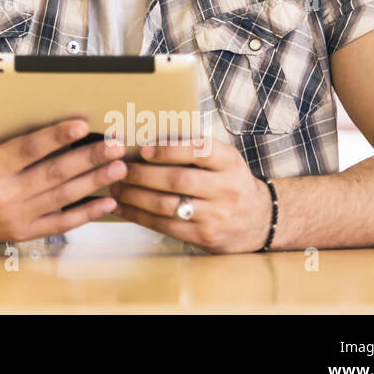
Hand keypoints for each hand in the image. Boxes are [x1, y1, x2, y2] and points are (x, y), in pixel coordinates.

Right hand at [0, 101, 125, 243]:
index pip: (28, 150)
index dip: (56, 136)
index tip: (82, 124)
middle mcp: (4, 195)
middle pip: (54, 174)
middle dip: (88, 158)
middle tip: (115, 145)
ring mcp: (15, 217)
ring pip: (62, 198)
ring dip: (94, 182)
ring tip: (119, 167)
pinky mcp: (22, 232)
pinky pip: (60, 224)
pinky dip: (86, 214)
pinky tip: (107, 202)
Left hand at [109, 138, 272, 252]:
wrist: (259, 221)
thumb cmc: (229, 182)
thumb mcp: (224, 160)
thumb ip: (195, 149)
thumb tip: (147, 137)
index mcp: (229, 162)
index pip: (200, 151)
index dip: (169, 150)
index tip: (143, 150)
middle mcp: (226, 188)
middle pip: (178, 180)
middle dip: (142, 175)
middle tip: (118, 169)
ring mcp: (216, 215)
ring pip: (168, 205)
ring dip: (134, 196)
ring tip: (114, 187)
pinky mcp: (205, 237)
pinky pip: (166, 226)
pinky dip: (139, 216)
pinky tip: (122, 207)